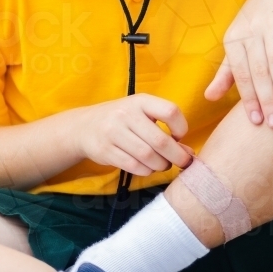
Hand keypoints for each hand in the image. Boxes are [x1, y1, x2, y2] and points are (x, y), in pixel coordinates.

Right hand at [76, 94, 192, 175]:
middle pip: (160, 141)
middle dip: (176, 156)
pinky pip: (134, 166)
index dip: (181, 127)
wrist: (84, 127)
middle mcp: (126, 114)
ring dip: (161, 165)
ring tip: (163, 164)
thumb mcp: (141, 115)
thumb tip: (188, 153)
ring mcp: (113, 132)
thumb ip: (165, 129)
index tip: (179, 137)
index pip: (170, 111)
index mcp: (140, 101)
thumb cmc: (122, 120)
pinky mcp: (105, 150)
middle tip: (182, 162)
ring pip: (148, 156)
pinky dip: (146, 170)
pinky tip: (147, 167)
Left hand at [204, 0, 272, 128]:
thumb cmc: (252, 30)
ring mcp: (270, 25)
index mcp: (233, 42)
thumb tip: (209, 98)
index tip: (256, 121)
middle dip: (266, 98)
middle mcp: (250, 32)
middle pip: (258, 71)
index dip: (248, 99)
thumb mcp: (235, 48)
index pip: (240, 75)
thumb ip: (226, 74)